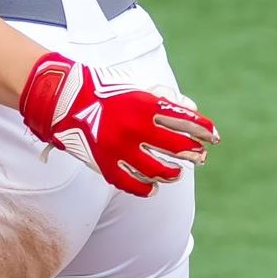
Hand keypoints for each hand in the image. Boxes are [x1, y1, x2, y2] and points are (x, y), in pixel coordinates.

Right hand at [18, 51, 216, 197]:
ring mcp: (121, 148)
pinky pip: (134, 184)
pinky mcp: (106, 165)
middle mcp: (136, 128)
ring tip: (176, 172)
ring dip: (173, 173)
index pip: (185, 121)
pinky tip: (153, 186)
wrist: (63, 99)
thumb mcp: (134, 89)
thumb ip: (161, 101)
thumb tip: (190, 111)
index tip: (214, 137)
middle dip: (194, 153)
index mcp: (145, 105)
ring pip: (159, 171)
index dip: (204, 130)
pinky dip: (148, 188)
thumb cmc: (102, 91)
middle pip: (178, 148)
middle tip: (198, 155)